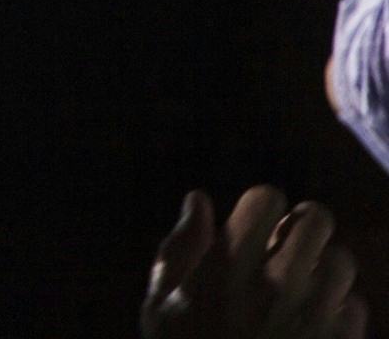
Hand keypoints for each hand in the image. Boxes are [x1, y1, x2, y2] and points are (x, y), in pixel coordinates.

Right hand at [143, 188, 365, 338]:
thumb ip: (180, 248)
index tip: (253, 224)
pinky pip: (356, 306)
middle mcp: (278, 284)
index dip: (260, 204)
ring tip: (304, 282)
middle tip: (286, 242)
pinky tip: (317, 318)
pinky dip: (340, 307)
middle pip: (315, 219)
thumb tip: (198, 200)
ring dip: (324, 265)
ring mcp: (314, 316)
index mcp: (229, 267)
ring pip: (342, 260)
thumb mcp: (161, 305)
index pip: (265, 198)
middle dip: (301, 223)